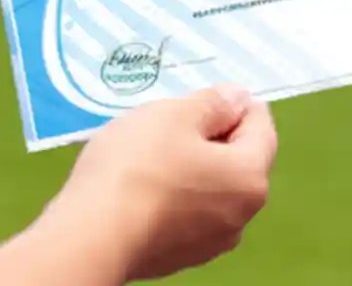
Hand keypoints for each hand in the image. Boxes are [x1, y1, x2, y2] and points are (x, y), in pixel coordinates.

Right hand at [37, 85, 276, 283]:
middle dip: (212, 136)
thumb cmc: (138, 167)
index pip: (261, 127)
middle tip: (172, 120)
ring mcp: (210, 242)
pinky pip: (187, 214)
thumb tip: (237, 99)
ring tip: (152, 152)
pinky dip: (174, 195)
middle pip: (238, 160)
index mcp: (250, 178)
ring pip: (211, 188)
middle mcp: (241, 216)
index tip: (205, 94)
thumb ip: (214, 104)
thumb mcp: (175, 115)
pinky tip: (142, 185)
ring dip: (192, 167)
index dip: (236, 103)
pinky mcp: (179, 258)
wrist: (90, 237)